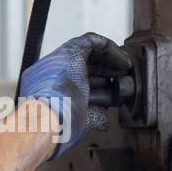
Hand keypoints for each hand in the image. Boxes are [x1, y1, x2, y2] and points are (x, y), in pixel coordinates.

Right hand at [18, 32, 131, 159]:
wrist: (48, 121)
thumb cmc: (58, 129)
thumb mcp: (77, 124)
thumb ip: (89, 116)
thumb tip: (103, 120)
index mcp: (46, 90)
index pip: (74, 81)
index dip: (96, 83)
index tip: (111, 89)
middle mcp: (48, 72)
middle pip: (81, 65)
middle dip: (104, 70)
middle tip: (121, 77)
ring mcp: (57, 61)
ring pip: (86, 51)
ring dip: (109, 59)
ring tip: (125, 67)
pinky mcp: (69, 52)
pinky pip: (91, 42)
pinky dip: (110, 48)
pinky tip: (122, 61)